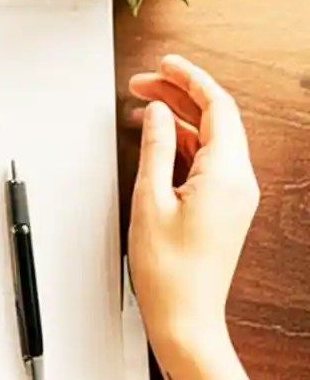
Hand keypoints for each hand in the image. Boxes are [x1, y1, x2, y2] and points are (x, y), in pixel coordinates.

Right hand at [128, 55, 259, 364]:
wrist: (185, 315)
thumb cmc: (168, 270)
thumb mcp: (149, 198)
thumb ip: (152, 147)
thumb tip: (153, 113)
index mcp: (226, 174)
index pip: (217, 107)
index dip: (190, 78)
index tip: (166, 63)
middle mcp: (238, 181)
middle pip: (215, 119)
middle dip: (178, 94)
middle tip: (141, 82)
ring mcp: (234, 195)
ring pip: (209, 139)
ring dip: (176, 118)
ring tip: (141, 105)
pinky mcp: (224, 206)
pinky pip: (207, 160)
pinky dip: (180, 142)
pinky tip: (154, 139)